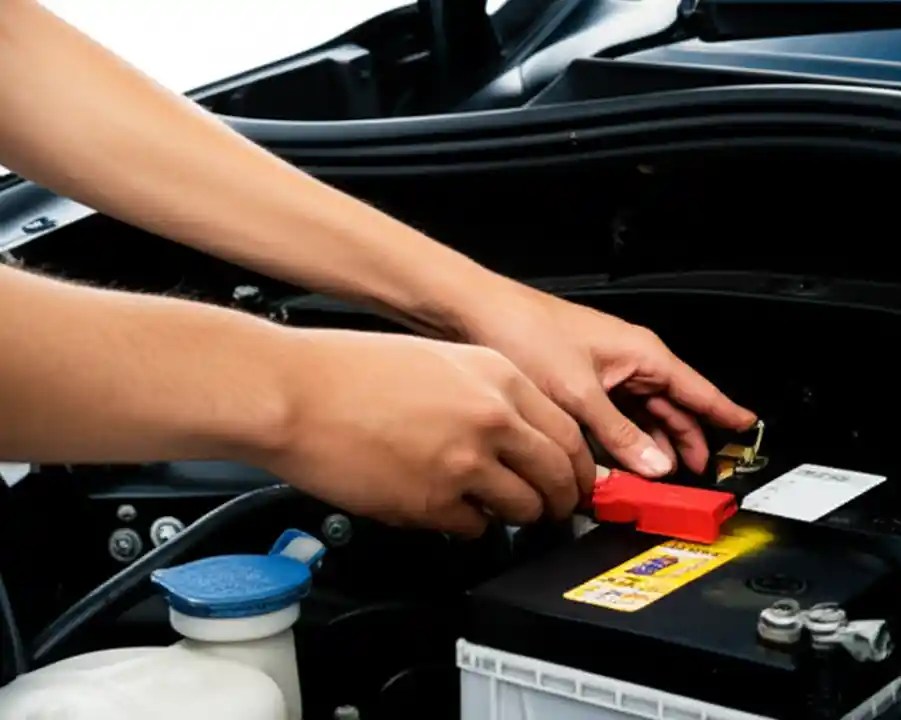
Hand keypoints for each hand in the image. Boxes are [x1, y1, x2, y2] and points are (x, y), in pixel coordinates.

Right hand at [256, 328, 593, 535]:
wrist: (294, 392)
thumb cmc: (350, 371)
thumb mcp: (442, 360)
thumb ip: (491, 395)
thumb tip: (523, 433)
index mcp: (498, 376)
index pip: (569, 432)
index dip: (581, 466)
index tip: (578, 480)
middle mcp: (491, 417)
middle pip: (560, 475)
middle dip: (565, 501)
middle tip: (558, 512)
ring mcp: (464, 462)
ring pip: (525, 508)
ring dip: (520, 517)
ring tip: (503, 513)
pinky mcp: (432, 501)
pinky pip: (475, 528)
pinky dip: (470, 526)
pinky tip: (451, 510)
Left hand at [462, 281, 756, 477]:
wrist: (478, 314)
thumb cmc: (525, 331)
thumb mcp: (578, 393)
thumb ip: (619, 434)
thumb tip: (653, 465)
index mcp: (642, 354)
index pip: (698, 389)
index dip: (724, 412)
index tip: (745, 428)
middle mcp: (629, 360)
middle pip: (673, 408)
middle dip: (687, 440)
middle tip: (699, 473)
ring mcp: (607, 371)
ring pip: (644, 415)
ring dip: (651, 445)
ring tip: (658, 476)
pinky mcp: (584, 381)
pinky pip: (617, 416)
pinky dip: (623, 439)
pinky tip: (620, 461)